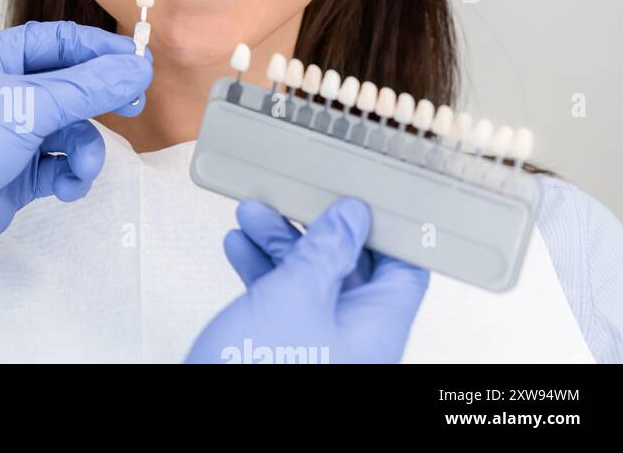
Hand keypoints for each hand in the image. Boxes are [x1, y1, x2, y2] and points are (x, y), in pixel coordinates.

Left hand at [0, 21, 151, 284]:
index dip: (100, 50)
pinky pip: (58, 165)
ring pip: (67, 129)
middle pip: (67, 84)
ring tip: (83, 167)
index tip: (138, 63)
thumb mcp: (29, 107)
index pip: (56, 42)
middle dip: (99, 99)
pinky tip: (67, 186)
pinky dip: (68, 175)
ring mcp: (8, 132)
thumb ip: (88, 88)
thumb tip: (135, 69)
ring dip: (84, 149)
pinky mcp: (15, 171)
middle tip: (133, 105)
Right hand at [186, 198, 429, 363]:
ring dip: (280, 244)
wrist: (218, 433)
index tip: (364, 193)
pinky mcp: (286, 348)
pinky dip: (262, 271)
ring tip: (252, 214)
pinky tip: (239, 247)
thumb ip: (325, 250)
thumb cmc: (260, 372)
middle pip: (351, 266)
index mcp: (378, 327)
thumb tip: (351, 216)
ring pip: (310, 281)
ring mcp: (320, 344)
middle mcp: (355, 337)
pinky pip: (283, 301)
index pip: (404, 266)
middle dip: (317, 228)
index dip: (388, 227)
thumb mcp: (294, 296)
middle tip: (294, 195)